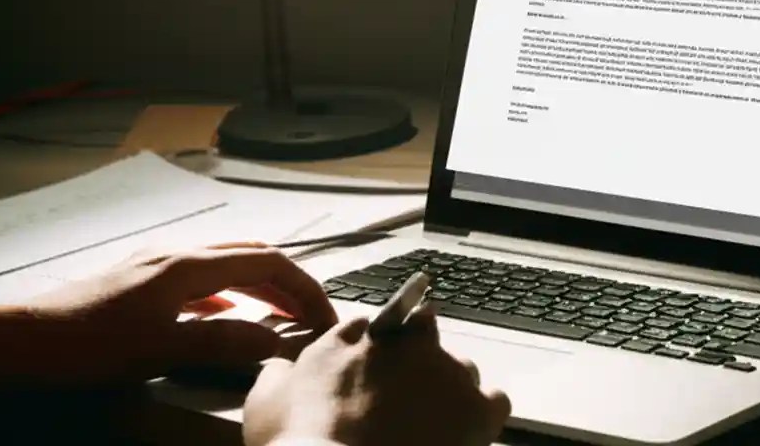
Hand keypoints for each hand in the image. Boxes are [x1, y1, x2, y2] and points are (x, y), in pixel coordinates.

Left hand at [21, 242, 337, 385]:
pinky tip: (224, 312)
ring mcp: (157, 267)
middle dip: (288, 282)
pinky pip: (201, 278)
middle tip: (311, 312)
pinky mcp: (141, 283)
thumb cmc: (86, 343)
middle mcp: (177, 257)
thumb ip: (222, 343)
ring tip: (279, 311)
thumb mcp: (160, 349)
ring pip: (227, 264)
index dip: (303, 287)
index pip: (267, 262)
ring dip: (260, 284)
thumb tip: (273, 340)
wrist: (25, 340)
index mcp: (188, 267)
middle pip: (251, 256)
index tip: (323, 314)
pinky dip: (229, 291)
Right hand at [244, 307, 510, 445]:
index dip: (372, 350)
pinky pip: (493, 400)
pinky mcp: (476, 407)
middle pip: (422, 333)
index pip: (371, 325)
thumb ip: (279, 373)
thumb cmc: (296, 444)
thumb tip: (281, 365)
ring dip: (448, 389)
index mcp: (355, 338)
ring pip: (459, 368)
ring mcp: (445, 372)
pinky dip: (481, 415)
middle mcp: (405, 345)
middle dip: (417, 357)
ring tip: (432, 425)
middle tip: (405, 398)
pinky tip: (464, 435)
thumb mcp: (265, 402)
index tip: (369, 375)